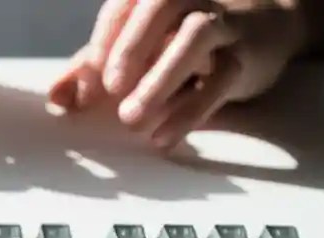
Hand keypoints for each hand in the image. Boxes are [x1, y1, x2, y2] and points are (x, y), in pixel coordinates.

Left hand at [49, 0, 307, 149]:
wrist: (268, 25)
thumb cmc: (187, 34)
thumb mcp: (141, 45)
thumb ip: (95, 66)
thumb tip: (55, 97)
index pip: (123, 6)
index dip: (101, 45)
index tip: (88, 90)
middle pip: (160, 5)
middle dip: (130, 46)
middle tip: (110, 89)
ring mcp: (225, 21)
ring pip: (195, 36)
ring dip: (159, 78)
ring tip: (131, 118)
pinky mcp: (249, 55)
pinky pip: (222, 79)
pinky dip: (190, 110)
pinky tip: (163, 137)